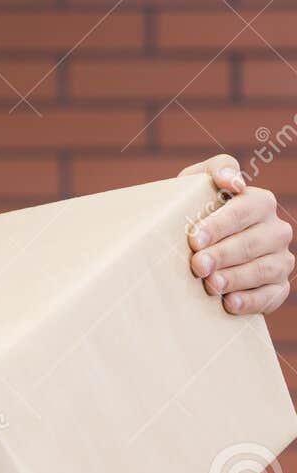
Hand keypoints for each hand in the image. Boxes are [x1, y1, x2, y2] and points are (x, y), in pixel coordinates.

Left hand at [179, 155, 293, 315]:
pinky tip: (230, 303)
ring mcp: (281, 258)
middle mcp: (276, 229)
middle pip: (252, 242)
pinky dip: (251, 300)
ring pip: (266, 269)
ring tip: (211, 285)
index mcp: (259, 201)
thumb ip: (217, 169)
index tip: (193, 240)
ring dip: (237, 278)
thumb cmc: (193, 207)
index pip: (244, 211)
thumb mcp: (198, 182)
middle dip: (223, 255)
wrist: (192, 245)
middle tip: (197, 266)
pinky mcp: (279, 285)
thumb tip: (234, 180)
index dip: (218, 225)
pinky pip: (272, 294)